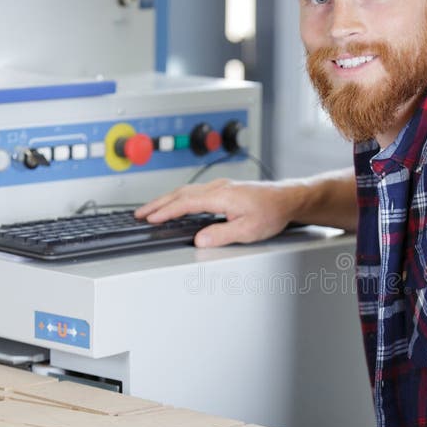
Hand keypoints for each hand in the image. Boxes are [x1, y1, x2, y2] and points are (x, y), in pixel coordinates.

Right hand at [135, 178, 294, 246]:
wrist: (287, 199)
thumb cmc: (271, 212)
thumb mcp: (247, 230)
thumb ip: (221, 235)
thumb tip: (199, 240)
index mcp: (221, 196)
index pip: (185, 203)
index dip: (165, 212)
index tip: (149, 219)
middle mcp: (218, 187)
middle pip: (180, 193)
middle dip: (157, 204)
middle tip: (140, 213)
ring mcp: (220, 186)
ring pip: (186, 191)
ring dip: (166, 199)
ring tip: (151, 209)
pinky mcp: (224, 189)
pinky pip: (194, 191)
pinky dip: (179, 197)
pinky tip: (176, 204)